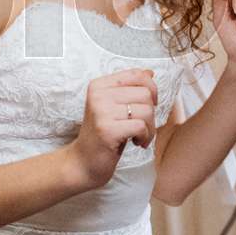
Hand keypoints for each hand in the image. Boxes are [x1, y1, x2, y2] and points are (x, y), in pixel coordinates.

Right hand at [69, 69, 158, 190]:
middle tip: (142, 128)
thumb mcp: (115, 107)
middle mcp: (98, 95)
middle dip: (151, 113)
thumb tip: (150, 72)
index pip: (137, 74)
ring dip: (150, 128)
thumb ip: (130, 89)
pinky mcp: (107, 130)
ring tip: (140, 137)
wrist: (84, 162)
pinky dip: (145, 137)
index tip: (148, 105)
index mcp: (99, 85)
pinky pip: (141, 126)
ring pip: (146, 111)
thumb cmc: (105, 134)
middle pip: (145, 93)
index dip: (151, 89)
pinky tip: (137, 143)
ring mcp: (101, 112)